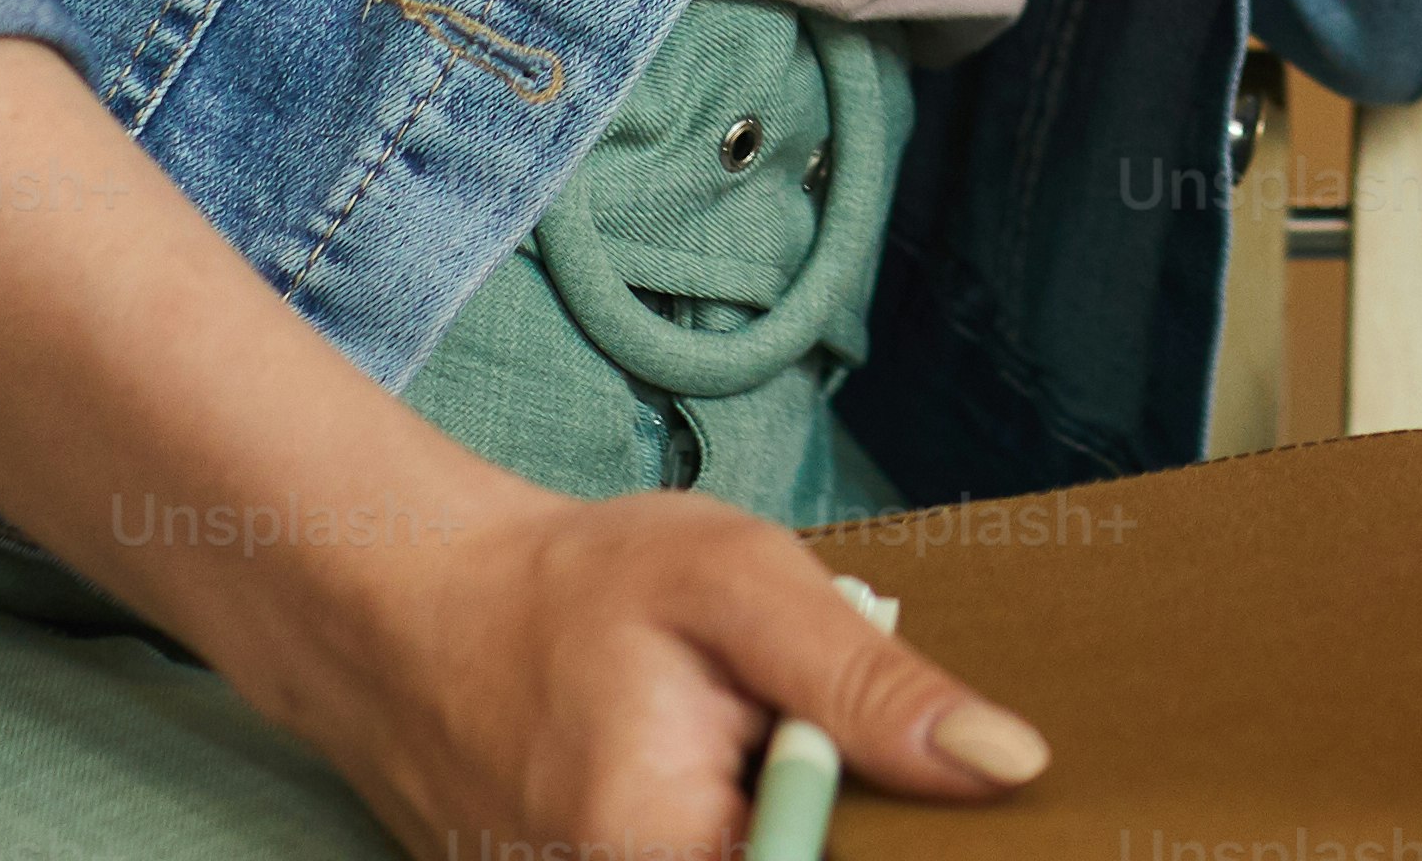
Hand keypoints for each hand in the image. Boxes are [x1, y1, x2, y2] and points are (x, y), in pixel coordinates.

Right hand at [261, 480, 1044, 852]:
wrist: (413, 613)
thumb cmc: (571, 589)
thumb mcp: (738, 587)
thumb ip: (870, 684)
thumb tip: (1008, 763)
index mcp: (668, 859)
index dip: (903, 835)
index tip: (898, 777)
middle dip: (829, 818)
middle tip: (784, 726)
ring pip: (751, 858)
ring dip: (776, 818)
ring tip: (735, 741)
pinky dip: (729, 825)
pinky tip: (710, 773)